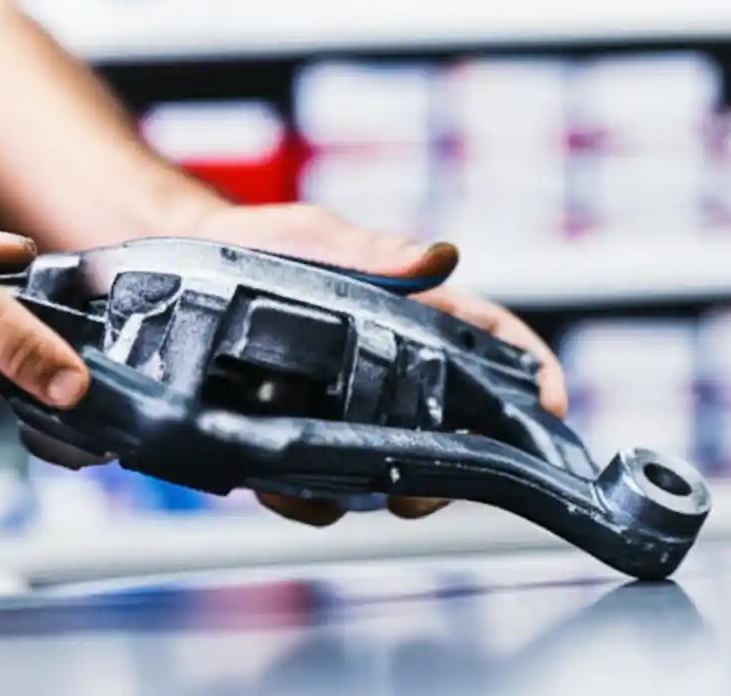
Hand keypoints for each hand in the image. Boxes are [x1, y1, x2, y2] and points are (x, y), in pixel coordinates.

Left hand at [194, 203, 567, 525]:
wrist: (178, 269)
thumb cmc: (257, 244)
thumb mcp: (317, 237)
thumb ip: (375, 253)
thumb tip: (436, 258)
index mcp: (413, 315)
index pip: (494, 344)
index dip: (534, 377)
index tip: (552, 409)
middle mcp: (387, 372)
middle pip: (454, 430)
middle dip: (454, 467)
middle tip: (426, 491)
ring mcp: (343, 411)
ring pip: (387, 469)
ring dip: (372, 489)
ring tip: (343, 487)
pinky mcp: (294, 437)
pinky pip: (317, 485)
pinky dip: (305, 495)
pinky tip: (279, 485)